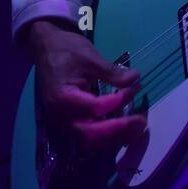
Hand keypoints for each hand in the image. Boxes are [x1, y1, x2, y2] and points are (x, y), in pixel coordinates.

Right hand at [27, 19, 147, 151]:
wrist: (46, 47)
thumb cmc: (66, 50)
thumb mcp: (90, 57)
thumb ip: (112, 72)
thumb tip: (135, 79)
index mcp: (63, 98)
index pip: (95, 107)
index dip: (118, 101)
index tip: (135, 88)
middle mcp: (60, 116)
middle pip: (91, 134)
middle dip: (118, 130)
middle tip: (141, 121)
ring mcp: (62, 121)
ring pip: (89, 141)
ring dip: (114, 137)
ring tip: (137, 128)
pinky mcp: (68, 121)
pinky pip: (87, 136)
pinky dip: (106, 135)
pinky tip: (123, 128)